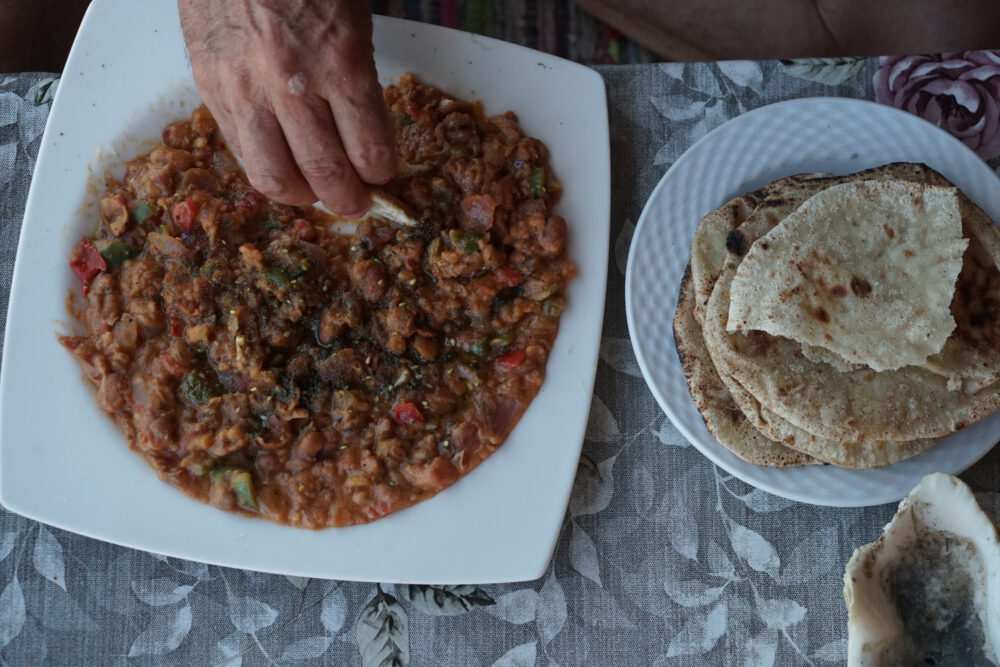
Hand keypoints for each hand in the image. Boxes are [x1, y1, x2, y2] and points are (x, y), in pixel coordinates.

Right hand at [177, 0, 396, 216]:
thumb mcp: (351, 19)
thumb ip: (356, 78)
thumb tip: (364, 133)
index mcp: (340, 62)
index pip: (370, 149)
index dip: (381, 173)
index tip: (382, 174)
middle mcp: (292, 85)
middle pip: (325, 174)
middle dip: (347, 199)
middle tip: (355, 202)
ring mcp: (245, 89)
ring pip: (275, 178)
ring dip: (303, 197)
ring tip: (315, 194)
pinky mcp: (210, 88)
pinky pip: (240, 150)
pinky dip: (264, 166)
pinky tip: (280, 162)